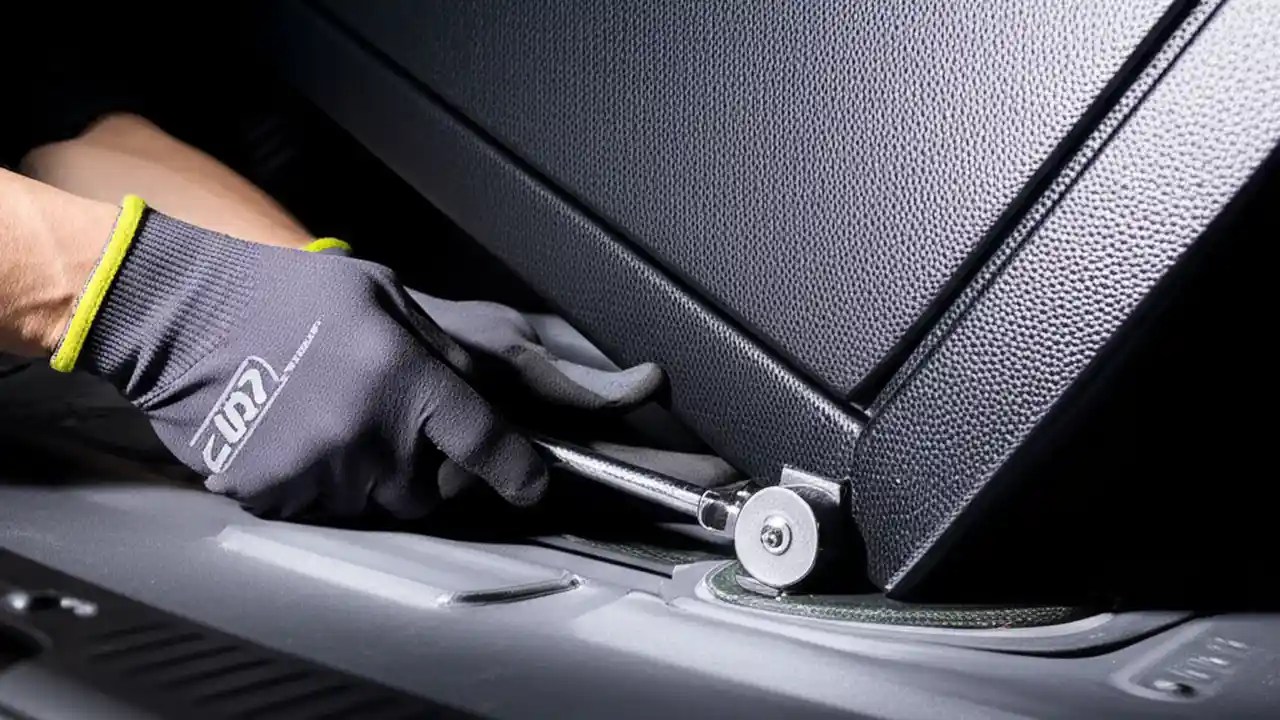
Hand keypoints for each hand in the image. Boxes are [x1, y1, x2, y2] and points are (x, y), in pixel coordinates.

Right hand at [53, 198, 545, 519]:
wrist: (184, 316)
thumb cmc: (286, 296)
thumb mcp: (383, 296)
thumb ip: (439, 350)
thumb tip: (481, 393)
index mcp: (405, 379)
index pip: (485, 444)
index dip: (518, 472)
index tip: (532, 487)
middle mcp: (368, 435)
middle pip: (428, 492)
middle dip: (422, 469)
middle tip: (386, 425)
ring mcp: (319, 472)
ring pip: (374, 505)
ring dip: (368, 477)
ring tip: (331, 422)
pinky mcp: (273, 496)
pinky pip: (320, 510)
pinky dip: (318, 486)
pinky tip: (295, 438)